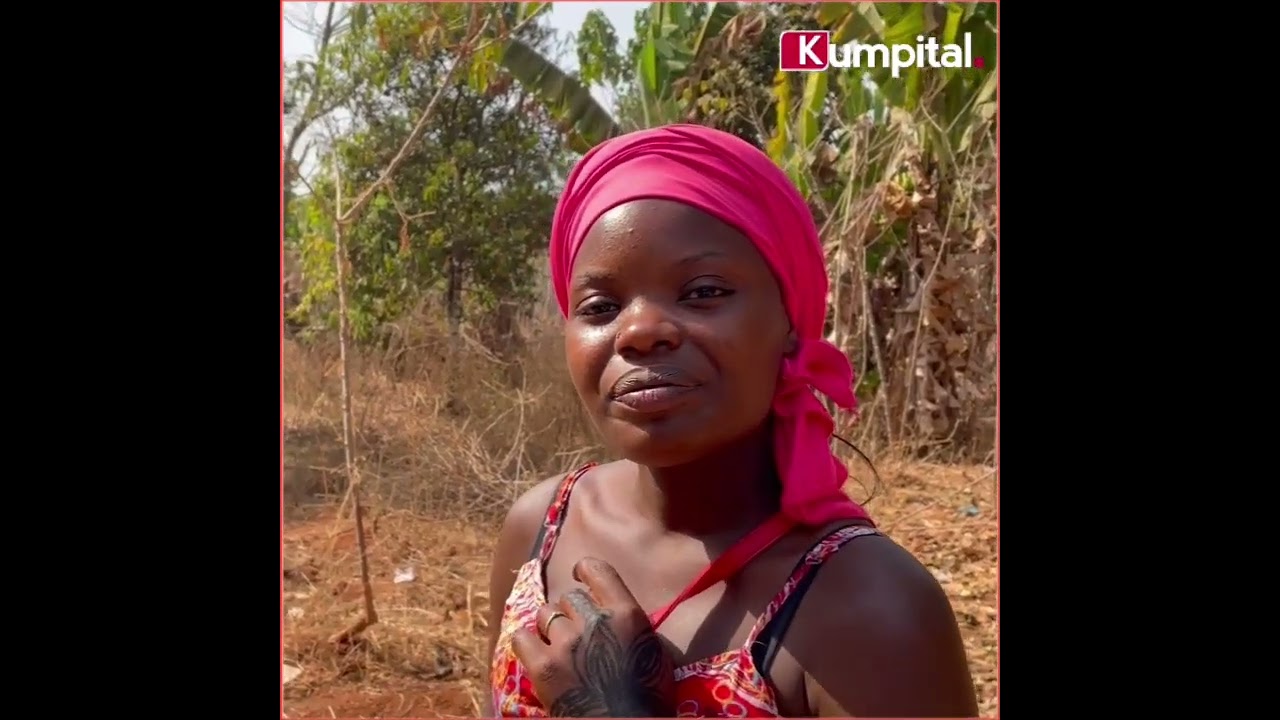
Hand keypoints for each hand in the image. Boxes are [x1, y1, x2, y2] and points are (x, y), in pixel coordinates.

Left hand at [511, 557, 675, 716]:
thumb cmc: (647, 697)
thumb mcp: (652, 650)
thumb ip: (630, 622)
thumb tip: (613, 608)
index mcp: (626, 614)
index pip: (596, 570)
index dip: (583, 570)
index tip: (578, 575)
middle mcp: (595, 622)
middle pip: (570, 597)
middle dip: (572, 611)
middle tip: (576, 631)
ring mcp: (566, 643)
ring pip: (546, 614)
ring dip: (550, 627)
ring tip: (557, 645)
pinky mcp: (543, 667)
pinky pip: (522, 637)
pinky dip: (527, 643)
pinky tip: (535, 653)